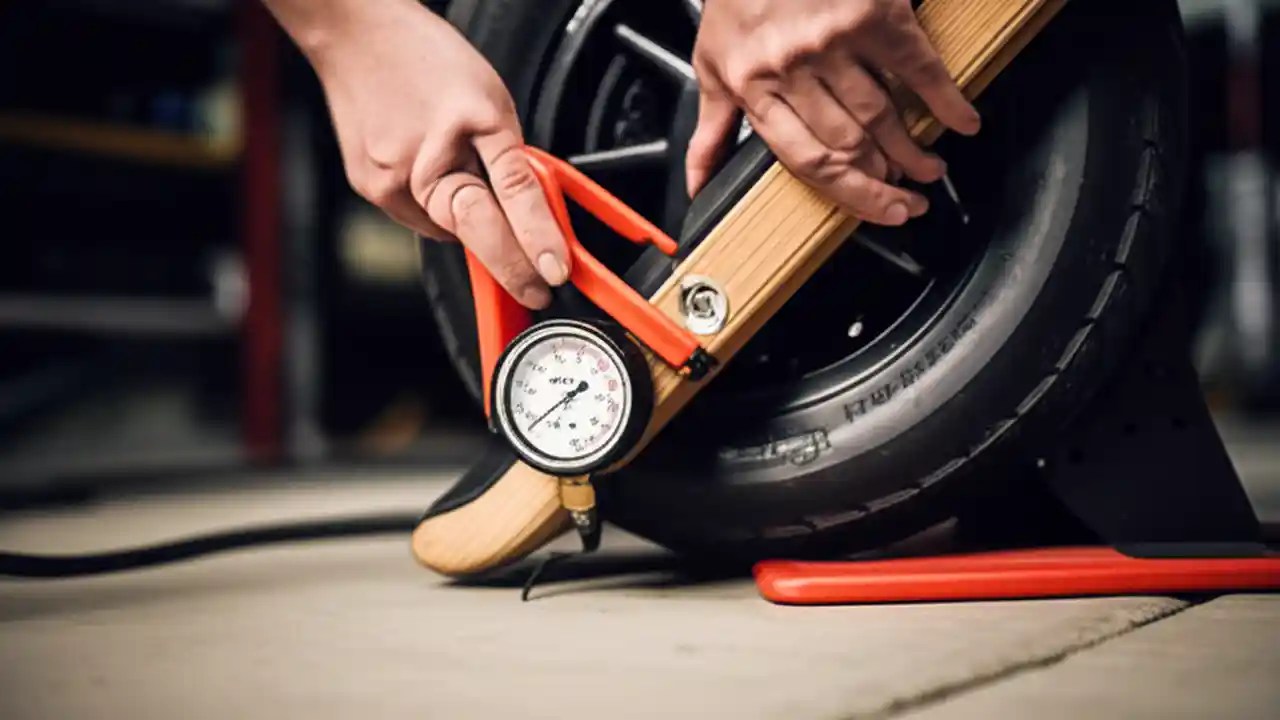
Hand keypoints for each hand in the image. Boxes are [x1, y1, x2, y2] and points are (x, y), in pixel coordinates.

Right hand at [272, 0, 567, 308]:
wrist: (355, 33)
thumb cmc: (424, 56)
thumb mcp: (491, 101)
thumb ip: (512, 159)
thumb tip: (536, 211)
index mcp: (461, 131)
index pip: (510, 199)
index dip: (538, 241)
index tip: (555, 273)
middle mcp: (418, 164)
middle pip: (473, 230)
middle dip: (509, 265)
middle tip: (535, 288)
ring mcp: (387, 181)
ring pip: (446, 227)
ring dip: (470, 228)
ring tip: (468, 187)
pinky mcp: (369, 188)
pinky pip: (419, 215)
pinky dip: (438, 208)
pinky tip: (436, 179)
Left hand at [686, 0, 981, 226]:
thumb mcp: (711, 61)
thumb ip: (711, 128)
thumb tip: (698, 184)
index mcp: (753, 86)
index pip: (805, 161)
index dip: (850, 196)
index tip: (880, 212)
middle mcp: (792, 67)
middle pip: (850, 146)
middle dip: (886, 180)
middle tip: (909, 197)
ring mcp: (834, 40)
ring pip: (882, 115)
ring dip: (913, 149)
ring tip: (929, 167)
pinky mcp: (873, 13)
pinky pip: (917, 67)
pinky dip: (945, 98)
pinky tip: (961, 120)